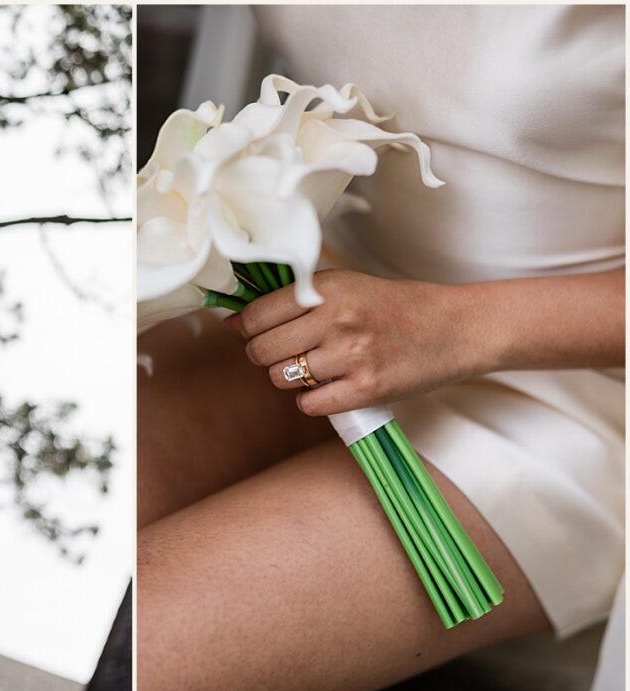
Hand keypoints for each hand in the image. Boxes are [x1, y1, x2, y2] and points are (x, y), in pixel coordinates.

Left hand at [226, 270, 486, 416]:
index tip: (254, 331)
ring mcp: (352, 356)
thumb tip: (236, 321)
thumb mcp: (345, 285)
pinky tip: (332, 386)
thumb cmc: (393, 307)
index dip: (247, 328)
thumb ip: (294, 299)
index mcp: (327, 289)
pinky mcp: (367, 389)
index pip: (256, 315)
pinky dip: (313, 401)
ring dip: (289, 378)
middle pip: (261, 350)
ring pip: (280, 379)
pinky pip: (309, 405)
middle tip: (287, 352)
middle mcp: (337, 320)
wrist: (455, 327)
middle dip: (264, 355)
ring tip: (315, 367)